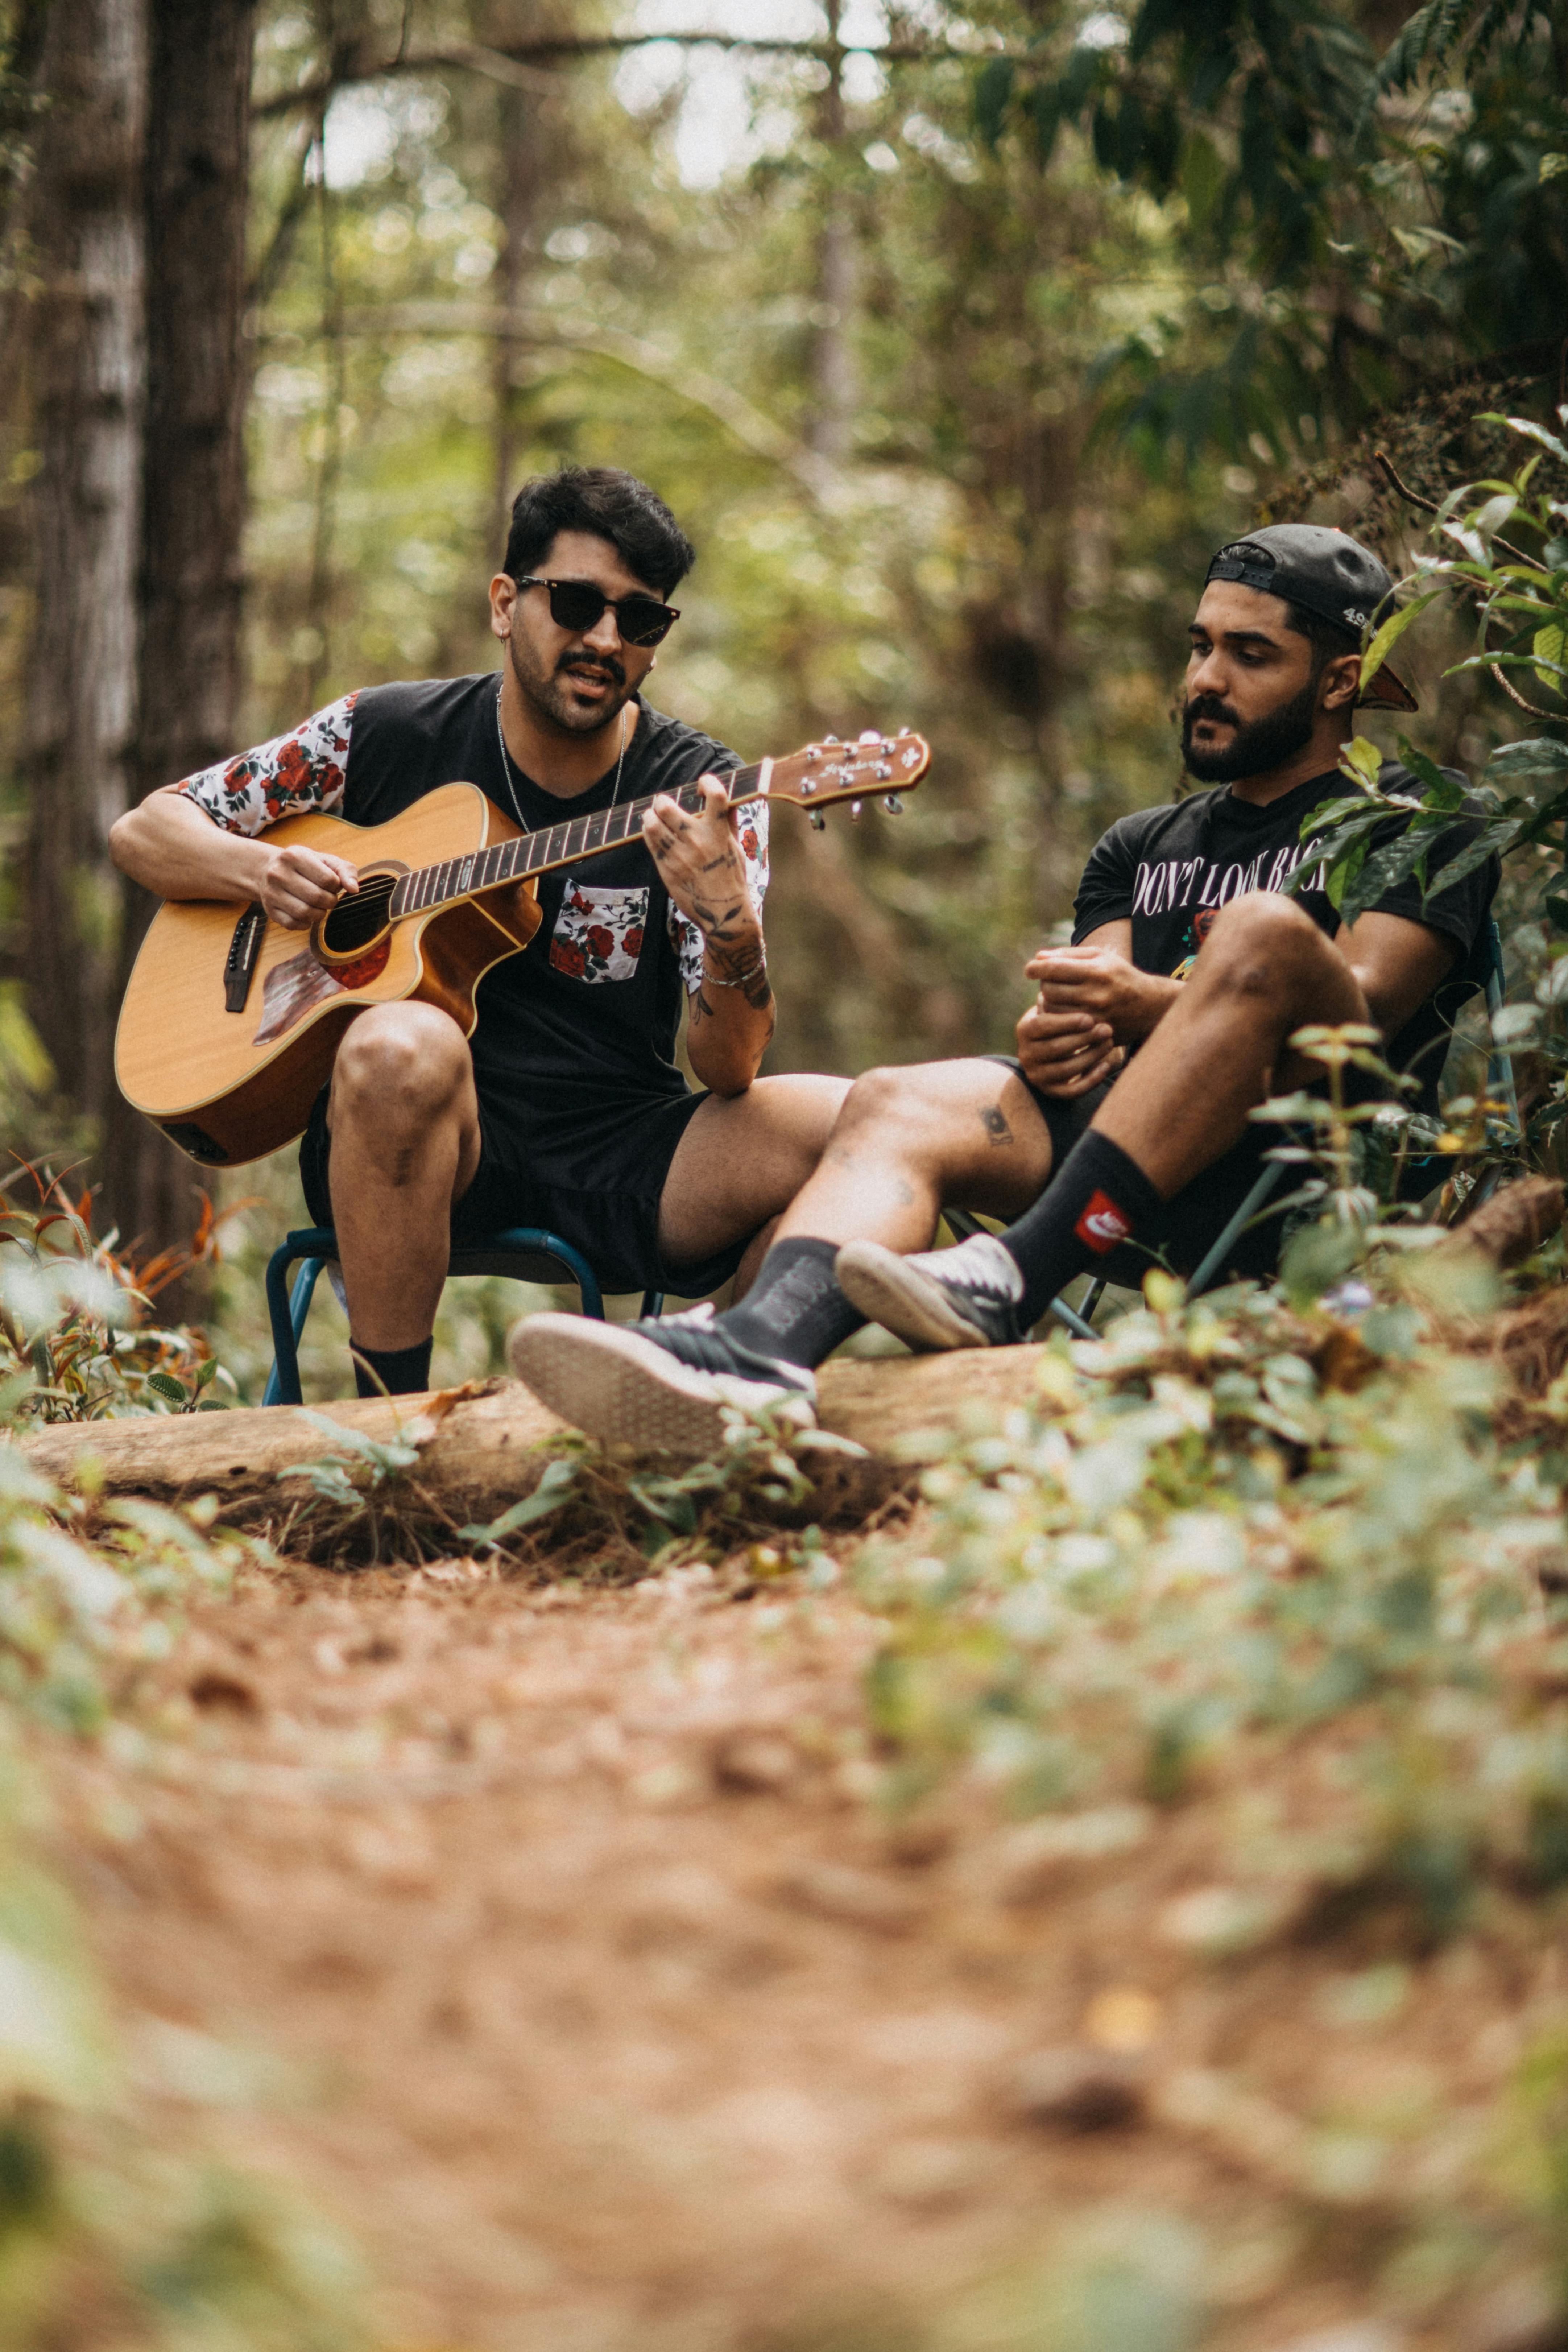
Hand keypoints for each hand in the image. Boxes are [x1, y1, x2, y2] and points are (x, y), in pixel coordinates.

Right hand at [259, 843, 357, 930]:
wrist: (268, 869)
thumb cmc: (304, 865)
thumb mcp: (325, 860)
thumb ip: (345, 870)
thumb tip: (354, 889)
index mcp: (294, 856)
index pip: (328, 879)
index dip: (336, 885)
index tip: (332, 884)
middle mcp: (278, 873)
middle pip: (317, 897)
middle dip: (330, 901)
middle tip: (328, 898)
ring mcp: (271, 893)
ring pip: (305, 913)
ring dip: (320, 914)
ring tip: (319, 906)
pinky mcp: (270, 910)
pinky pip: (293, 924)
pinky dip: (306, 923)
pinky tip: (307, 914)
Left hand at [642, 778, 763, 979]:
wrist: (724, 914)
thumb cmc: (732, 879)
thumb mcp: (736, 849)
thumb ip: (730, 823)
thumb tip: (729, 802)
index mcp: (719, 834)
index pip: (717, 795)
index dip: (708, 782)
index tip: (702, 784)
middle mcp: (697, 841)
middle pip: (667, 807)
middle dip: (663, 801)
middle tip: (664, 803)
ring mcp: (679, 856)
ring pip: (652, 823)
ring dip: (650, 815)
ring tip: (653, 816)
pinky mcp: (666, 869)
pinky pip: (650, 842)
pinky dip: (648, 831)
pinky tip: (652, 831)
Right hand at [1016, 997, 1125, 1095]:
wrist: (1064, 1045)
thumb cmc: (1065, 1018)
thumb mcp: (1058, 1003)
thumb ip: (1057, 988)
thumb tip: (1049, 963)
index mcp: (1025, 1029)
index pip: (1041, 1025)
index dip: (1066, 1022)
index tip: (1090, 1018)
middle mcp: (1026, 1054)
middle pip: (1055, 1048)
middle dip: (1083, 1039)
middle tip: (1106, 1029)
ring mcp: (1037, 1074)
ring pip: (1065, 1069)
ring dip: (1090, 1056)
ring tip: (1109, 1043)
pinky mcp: (1051, 1091)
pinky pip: (1071, 1091)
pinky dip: (1090, 1079)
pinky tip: (1105, 1066)